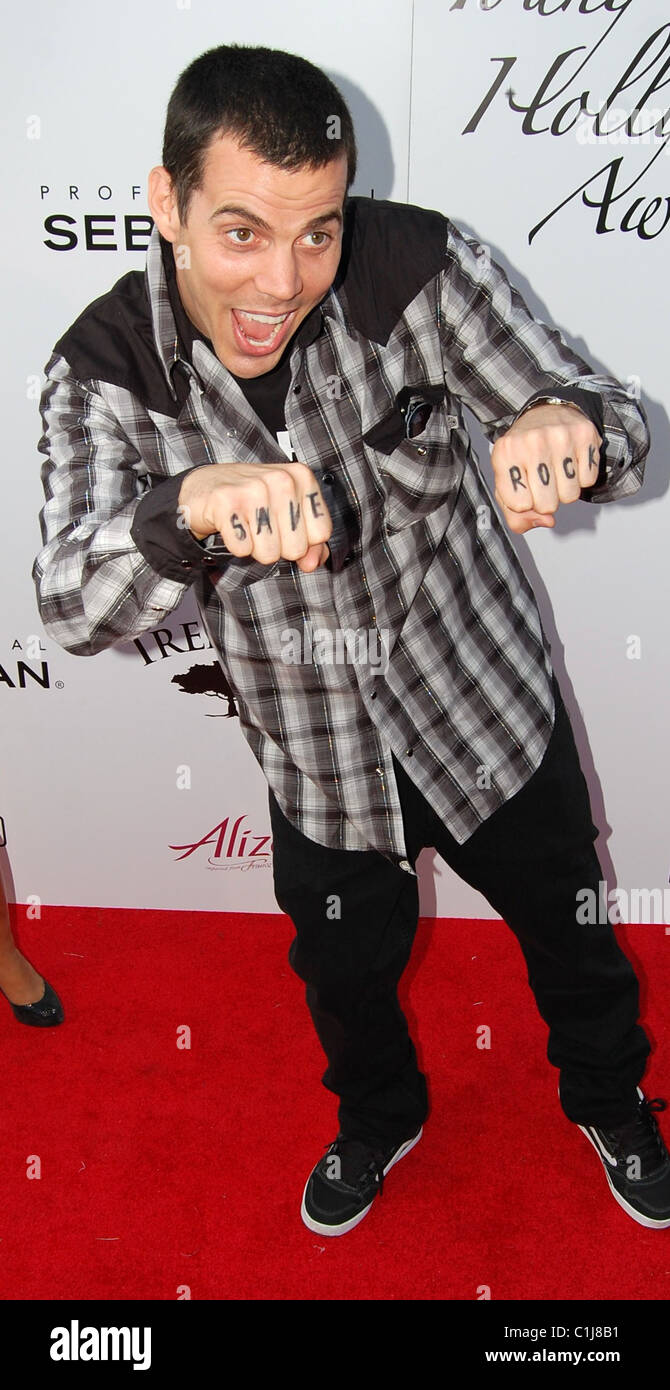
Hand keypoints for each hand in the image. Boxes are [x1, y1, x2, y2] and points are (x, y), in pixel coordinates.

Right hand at [178, 461, 331, 572]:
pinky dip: (235, 545)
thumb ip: (310, 542)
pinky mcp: (226, 503)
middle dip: (277, 546)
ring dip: (255, 547)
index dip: (302, 540)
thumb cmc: (250, 501)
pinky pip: (242, 549)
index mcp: (302, 478)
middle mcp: (281, 479)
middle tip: (261, 525)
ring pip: (269, 553)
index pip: (321, 534)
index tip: (284, 525)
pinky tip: (231, 526)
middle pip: (296, 548)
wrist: (204, 487)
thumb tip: (312, 563)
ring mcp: (253, 489)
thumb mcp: (288, 515)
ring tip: (246, 525)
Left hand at [490, 403, 602, 534]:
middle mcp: (531, 442)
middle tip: (543, 480)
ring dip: (565, 490)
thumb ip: (516, 516)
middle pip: (547, 505)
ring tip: (557, 471)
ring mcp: (560, 436)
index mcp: (505, 453)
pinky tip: (572, 462)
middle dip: (546, 500)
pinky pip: (589, 480)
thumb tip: (546, 521)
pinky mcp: (584, 435)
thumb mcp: (507, 483)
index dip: (524, 503)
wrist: (546, 413)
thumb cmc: (523, 453)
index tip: (524, 488)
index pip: (519, 506)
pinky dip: (582, 477)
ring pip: (570, 496)